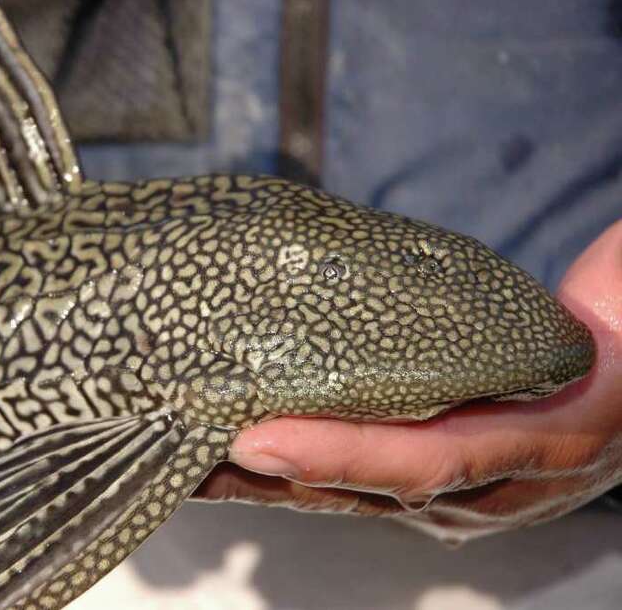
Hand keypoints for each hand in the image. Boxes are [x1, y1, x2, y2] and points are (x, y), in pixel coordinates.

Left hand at [197, 220, 621, 543]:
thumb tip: (575, 271)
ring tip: (192, 462)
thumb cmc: (617, 340)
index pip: (429, 459)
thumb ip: (580, 303)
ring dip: (270, 484)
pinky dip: (292, 475)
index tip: (259, 440)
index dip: (343, 454)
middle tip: (194, 454)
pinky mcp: (434, 491)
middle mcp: (498, 490)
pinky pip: (356, 488)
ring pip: (354, 497)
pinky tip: (234, 460)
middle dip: (277, 478)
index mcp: (548, 446)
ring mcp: (463, 499)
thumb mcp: (611, 317)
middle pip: (371, 491)